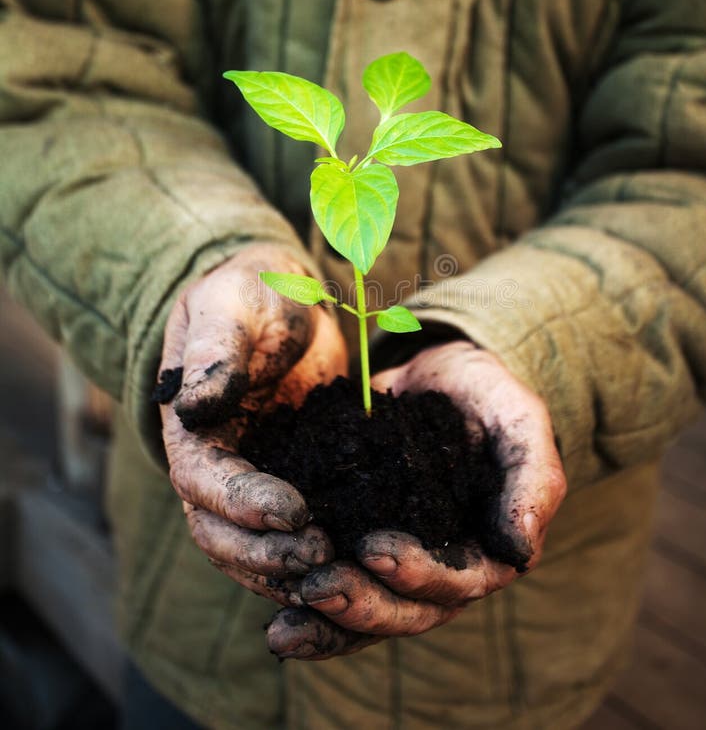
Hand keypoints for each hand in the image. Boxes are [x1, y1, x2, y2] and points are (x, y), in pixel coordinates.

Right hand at [158, 244, 347, 604]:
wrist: (283, 300)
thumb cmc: (251, 293)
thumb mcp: (231, 307)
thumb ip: (216, 351)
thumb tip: (193, 406)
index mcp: (190, 428)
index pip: (203, 481)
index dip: (243, 504)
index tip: (294, 512)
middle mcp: (213, 466)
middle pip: (221, 533)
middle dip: (266, 553)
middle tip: (322, 554)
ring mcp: (251, 480)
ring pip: (252, 548)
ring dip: (288, 569)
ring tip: (340, 574)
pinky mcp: (292, 481)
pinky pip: (292, 533)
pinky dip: (312, 556)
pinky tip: (355, 564)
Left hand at [266, 341, 565, 658]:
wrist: (441, 375)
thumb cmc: (489, 398)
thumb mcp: (518, 424)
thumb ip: (532, 478)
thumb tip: (521, 550)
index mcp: (485, 550)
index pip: (456, 582)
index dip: (418, 574)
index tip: (375, 550)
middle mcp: (440, 570)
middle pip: (405, 610)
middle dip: (360, 605)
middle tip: (316, 585)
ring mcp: (397, 562)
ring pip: (366, 611)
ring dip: (326, 622)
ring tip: (282, 625)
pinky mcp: (357, 542)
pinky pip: (336, 583)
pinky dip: (307, 608)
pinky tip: (274, 617)